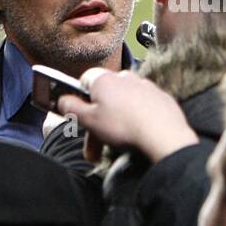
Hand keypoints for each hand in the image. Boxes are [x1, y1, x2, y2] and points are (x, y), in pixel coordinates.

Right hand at [57, 69, 198, 163]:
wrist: (163, 135)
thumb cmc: (124, 127)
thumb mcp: (88, 121)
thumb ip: (70, 108)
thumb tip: (62, 100)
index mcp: (104, 79)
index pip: (84, 82)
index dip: (79, 101)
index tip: (79, 117)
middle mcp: (124, 77)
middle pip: (104, 98)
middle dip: (96, 124)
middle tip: (95, 148)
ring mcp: (144, 86)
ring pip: (122, 104)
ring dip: (115, 124)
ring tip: (116, 145)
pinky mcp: (160, 98)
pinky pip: (141, 108)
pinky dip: (135, 120)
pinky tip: (136, 135)